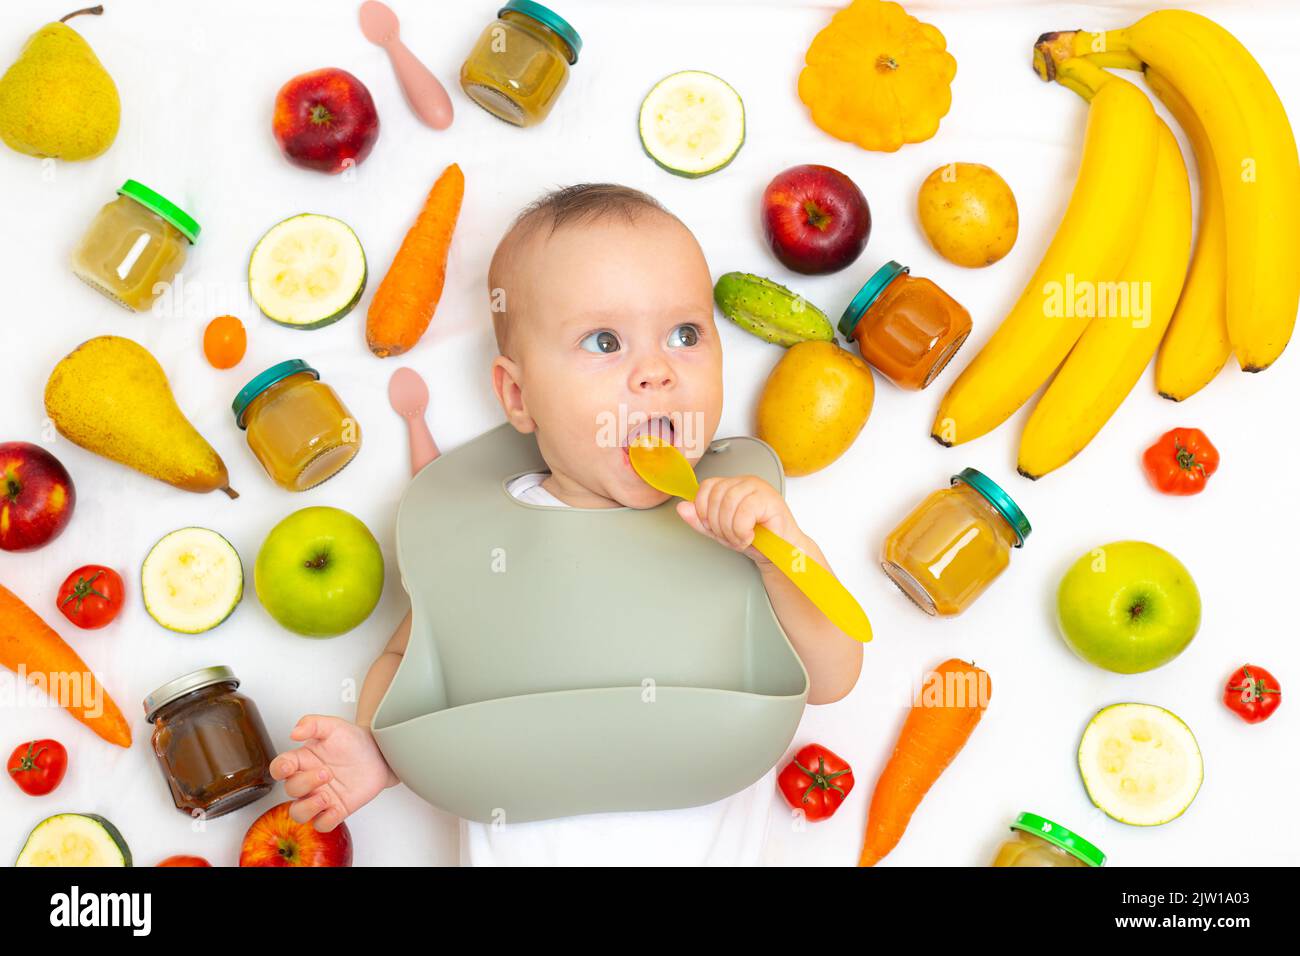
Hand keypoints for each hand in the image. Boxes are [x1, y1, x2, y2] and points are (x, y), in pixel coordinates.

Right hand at [270, 715, 397, 832]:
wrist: (380, 753)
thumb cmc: (353, 741)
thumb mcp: (334, 726)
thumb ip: (313, 724)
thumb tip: (294, 732)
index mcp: (303, 760)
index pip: (279, 768)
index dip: (279, 770)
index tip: (288, 767)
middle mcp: (308, 781)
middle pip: (291, 790)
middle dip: (305, 783)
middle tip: (327, 772)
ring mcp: (321, 796)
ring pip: (299, 813)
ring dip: (308, 808)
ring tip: (325, 796)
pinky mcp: (337, 809)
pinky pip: (322, 824)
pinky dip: (325, 820)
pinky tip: (336, 807)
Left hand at [675, 475, 797, 563]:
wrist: (780, 552)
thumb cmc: (755, 539)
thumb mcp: (720, 531)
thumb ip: (700, 520)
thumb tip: (682, 508)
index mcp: (733, 485)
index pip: (707, 486)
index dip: (703, 509)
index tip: (711, 527)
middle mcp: (745, 482)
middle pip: (716, 496)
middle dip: (717, 524)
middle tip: (730, 537)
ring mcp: (758, 488)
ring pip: (728, 503)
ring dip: (730, 529)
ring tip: (740, 538)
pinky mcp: (769, 498)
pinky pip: (744, 512)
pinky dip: (742, 530)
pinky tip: (750, 536)